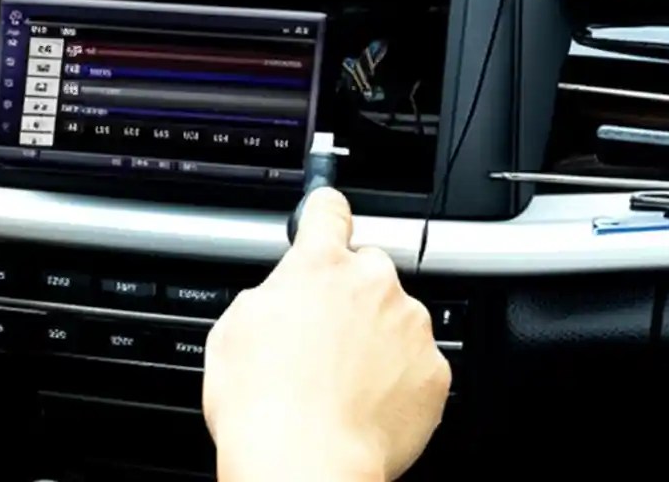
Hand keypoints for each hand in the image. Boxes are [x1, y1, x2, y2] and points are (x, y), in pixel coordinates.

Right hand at [203, 188, 450, 481]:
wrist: (304, 459)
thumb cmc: (261, 401)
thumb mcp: (233, 329)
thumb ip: (269, 296)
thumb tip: (281, 300)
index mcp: (319, 266)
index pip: (330, 211)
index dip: (325, 214)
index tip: (327, 215)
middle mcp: (372, 283)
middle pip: (368, 270)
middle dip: (351, 296)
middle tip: (321, 340)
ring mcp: (409, 326)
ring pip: (397, 319)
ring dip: (376, 339)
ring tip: (341, 383)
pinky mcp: (435, 370)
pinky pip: (418, 364)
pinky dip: (399, 379)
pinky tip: (366, 404)